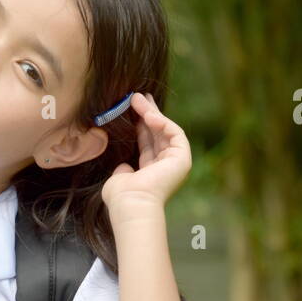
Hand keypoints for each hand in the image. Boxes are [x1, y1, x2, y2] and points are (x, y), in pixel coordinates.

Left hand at [101, 93, 191, 210]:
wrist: (132, 204)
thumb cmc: (122, 197)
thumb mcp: (119, 179)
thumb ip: (123, 171)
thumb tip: (124, 166)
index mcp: (152, 172)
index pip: (147, 143)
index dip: (140, 125)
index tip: (130, 109)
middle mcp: (166, 167)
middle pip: (158, 133)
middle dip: (147, 113)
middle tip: (137, 96)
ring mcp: (176, 162)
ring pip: (165, 130)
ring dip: (152, 112)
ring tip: (137, 97)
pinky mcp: (183, 158)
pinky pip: (174, 132)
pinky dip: (162, 121)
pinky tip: (148, 113)